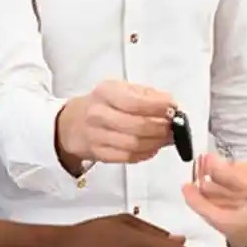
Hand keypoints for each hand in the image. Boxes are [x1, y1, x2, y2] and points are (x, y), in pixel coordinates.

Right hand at [56, 80, 173, 169]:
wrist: (72, 123)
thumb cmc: (103, 104)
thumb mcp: (121, 89)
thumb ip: (147, 95)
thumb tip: (171, 105)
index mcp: (106, 92)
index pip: (136, 102)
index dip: (159, 107)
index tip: (173, 108)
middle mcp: (98, 114)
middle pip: (138, 126)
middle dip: (162, 128)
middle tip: (174, 127)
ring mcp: (97, 136)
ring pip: (135, 144)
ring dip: (157, 142)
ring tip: (167, 137)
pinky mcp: (100, 154)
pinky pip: (129, 157)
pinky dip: (146, 153)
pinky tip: (153, 146)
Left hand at [183, 154, 246, 246]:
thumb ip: (230, 176)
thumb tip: (209, 162)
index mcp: (229, 224)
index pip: (201, 207)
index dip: (191, 192)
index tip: (184, 180)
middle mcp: (234, 231)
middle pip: (211, 209)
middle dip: (205, 188)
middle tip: (201, 167)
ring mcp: (246, 232)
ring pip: (224, 211)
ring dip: (218, 192)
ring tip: (214, 171)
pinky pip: (235, 213)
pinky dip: (230, 199)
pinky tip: (233, 187)